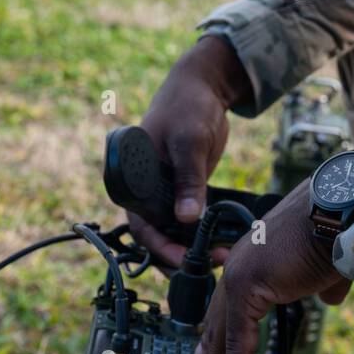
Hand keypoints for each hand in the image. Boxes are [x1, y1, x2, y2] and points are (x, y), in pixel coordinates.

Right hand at [127, 35, 251, 267]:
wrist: (203, 87)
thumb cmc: (187, 106)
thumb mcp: (189, 141)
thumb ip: (188, 179)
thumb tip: (185, 218)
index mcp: (132, 177)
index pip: (139, 224)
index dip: (158, 247)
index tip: (182, 260)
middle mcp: (144, 189)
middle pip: (155, 234)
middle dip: (179, 254)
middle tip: (207, 266)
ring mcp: (163, 191)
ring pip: (172, 231)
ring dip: (192, 248)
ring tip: (219, 258)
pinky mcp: (182, 189)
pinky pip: (188, 219)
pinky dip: (201, 234)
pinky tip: (220, 244)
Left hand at [199, 178, 350, 353]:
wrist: (339, 212)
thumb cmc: (336, 231)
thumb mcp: (326, 268)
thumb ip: (322, 286)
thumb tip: (330, 299)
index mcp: (253, 255)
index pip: (228, 300)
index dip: (219, 329)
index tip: (210, 350)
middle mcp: (239, 262)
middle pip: (218, 318)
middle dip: (212, 350)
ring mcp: (238, 273)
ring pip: (223, 333)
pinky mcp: (245, 286)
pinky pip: (237, 338)